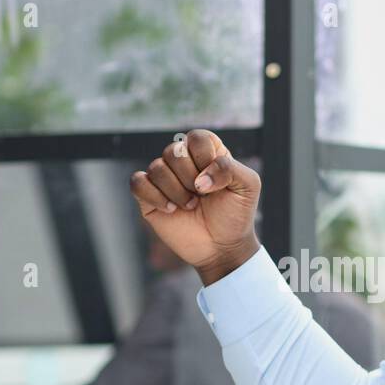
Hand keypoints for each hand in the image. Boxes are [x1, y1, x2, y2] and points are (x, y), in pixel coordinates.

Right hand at [129, 129, 260, 284]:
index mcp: (207, 152)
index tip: (216, 181)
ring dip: (176, 191)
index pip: (197, 138)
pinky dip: (153, 196)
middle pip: (173, 151)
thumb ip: (229, 168)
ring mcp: (164, 178)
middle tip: (202, 197)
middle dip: (190, 178)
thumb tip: (199, 179)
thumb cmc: (236, 214)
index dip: (205, 158)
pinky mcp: (149, 197)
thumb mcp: (247, 186)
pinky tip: (170, 209)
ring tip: (190, 206)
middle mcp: (183, 161)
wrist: (222, 247)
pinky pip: (137, 182)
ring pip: (156, 168)